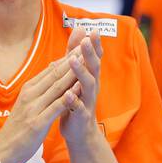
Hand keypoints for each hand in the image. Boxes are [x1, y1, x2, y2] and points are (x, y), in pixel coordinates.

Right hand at [0, 49, 79, 162]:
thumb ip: (41, 87)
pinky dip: (67, 96)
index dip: (68, 56)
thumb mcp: (28, 103)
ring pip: (56, 87)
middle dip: (73, 58)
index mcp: (29, 89)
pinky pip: (55, 106)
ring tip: (86, 59)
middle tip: (87, 43)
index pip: (52, 69)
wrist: (2, 150)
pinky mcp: (37, 122)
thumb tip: (53, 67)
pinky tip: (78, 88)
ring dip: (72, 72)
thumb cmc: (18, 128)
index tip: (81, 43)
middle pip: (55, 73)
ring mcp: (34, 108)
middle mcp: (31, 94)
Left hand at [58, 28, 102, 152]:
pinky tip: (67, 94)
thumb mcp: (76, 76)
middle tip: (86, 40)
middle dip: (90, 53)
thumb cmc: (76, 101)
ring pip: (88, 85)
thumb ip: (76, 53)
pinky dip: (73, 100)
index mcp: (90, 77)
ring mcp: (88, 101)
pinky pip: (79, 108)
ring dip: (80, 72)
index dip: (94, 44)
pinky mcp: (81, 116)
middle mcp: (92, 87)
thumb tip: (80, 29)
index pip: (94, 57)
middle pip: (93, 67)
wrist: (80, 133)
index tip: (93, 29)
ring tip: (72, 60)